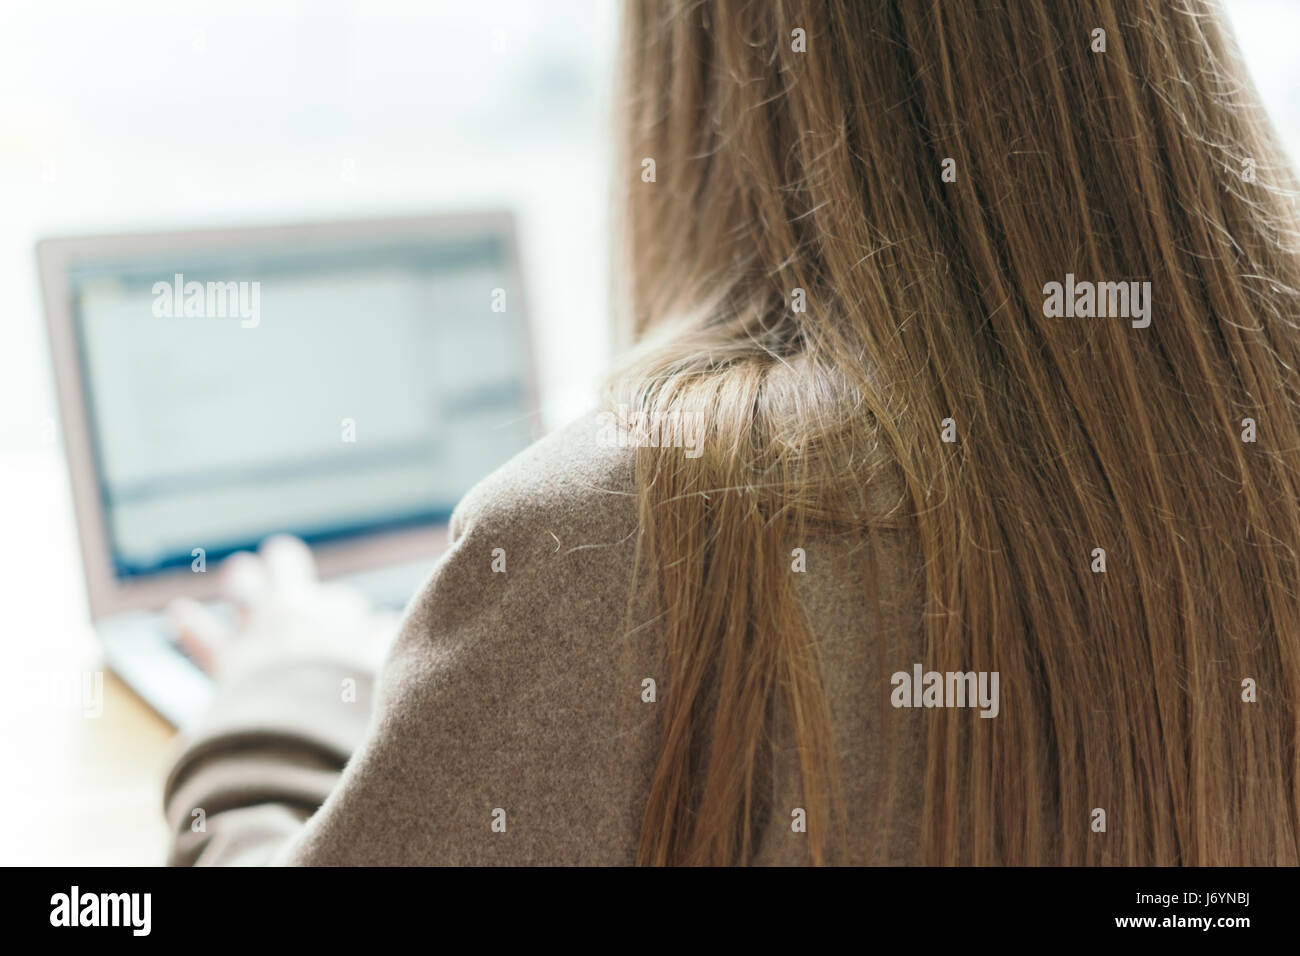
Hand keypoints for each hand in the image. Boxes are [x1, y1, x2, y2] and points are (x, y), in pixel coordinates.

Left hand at [166, 535, 399, 680]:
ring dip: (242, 577)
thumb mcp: (381, 669)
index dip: (349, 617)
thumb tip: (382, 621)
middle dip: (286, 565)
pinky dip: (190, 624)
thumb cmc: (351, 701)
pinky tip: (178, 611)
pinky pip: (201, 635)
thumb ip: (380, 642)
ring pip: (244, 584)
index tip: (356, 629)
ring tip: (241, 570)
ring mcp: (258, 630)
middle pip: (288, 568)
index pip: (345, 605)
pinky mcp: (226, 660)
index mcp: (339, 616)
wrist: (306, 726)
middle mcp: (297, 610)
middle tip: (285, 563)